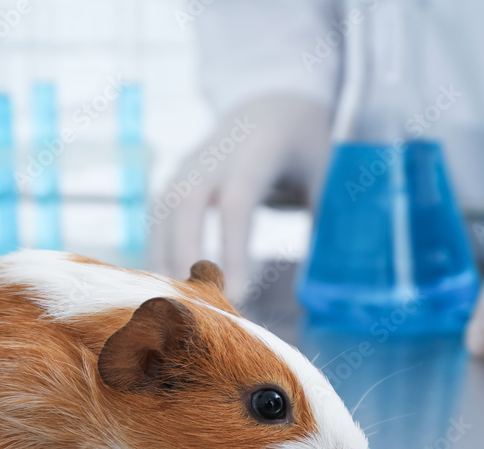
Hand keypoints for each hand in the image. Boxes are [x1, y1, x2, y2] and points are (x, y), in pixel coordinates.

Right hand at [149, 94, 330, 301]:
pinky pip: (157, 221)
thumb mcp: (326, 173)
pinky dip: (157, 255)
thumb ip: (325, 219)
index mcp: (255, 154)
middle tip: (194, 306)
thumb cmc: (304, 146)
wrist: (270, 105)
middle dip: (185, 257)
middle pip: (185, 207)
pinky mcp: (174, 182)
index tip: (238, 296)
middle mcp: (212, 158)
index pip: (237, 204)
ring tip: (171, 308)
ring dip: (163, 260)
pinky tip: (163, 290)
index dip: (233, 251)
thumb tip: (323, 284)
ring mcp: (187, 168)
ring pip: (163, 215)